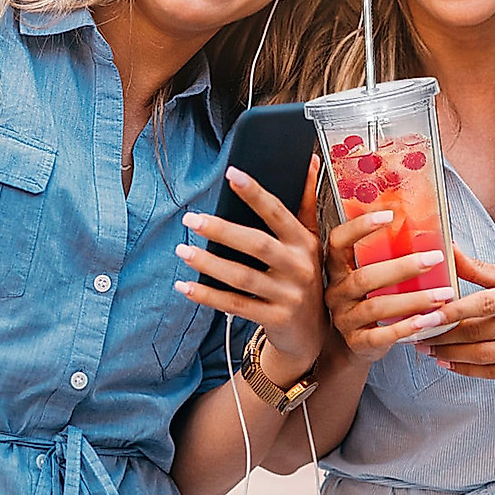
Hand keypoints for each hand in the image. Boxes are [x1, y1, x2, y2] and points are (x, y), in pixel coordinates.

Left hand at [173, 156, 324, 381]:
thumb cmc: (305, 277)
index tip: (231, 174)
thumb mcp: (312, 242)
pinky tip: (185, 286)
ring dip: (209, 264)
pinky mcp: (275, 319)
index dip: (255, 193)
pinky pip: (236, 306)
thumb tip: (310, 160)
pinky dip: (208, 295)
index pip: (278, 212)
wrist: (312, 335)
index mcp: (305, 243)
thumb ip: (306, 203)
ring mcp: (288, 296)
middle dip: (222, 230)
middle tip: (191, 218)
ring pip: (243, 278)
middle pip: (257, 244)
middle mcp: (299, 267)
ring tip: (182, 250)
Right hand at [323, 213, 452, 364]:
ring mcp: (345, 319)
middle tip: (434, 259)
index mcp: (337, 268)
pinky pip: (381, 336)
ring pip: (376, 307)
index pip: (339, 241)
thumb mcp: (365, 273)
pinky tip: (427, 321)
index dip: (359, 227)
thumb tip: (421, 222)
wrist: (352, 345)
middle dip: (402, 267)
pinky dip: (406, 328)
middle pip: (365, 277)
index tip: (388, 215)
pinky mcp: (357, 342)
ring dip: (413, 300)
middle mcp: (336, 292)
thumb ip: (382, 252)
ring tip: (442, 295)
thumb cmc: (365, 300)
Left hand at [414, 246, 494, 378]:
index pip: (484, 303)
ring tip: (427, 348)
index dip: (452, 311)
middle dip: (443, 335)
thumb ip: (479, 268)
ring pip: (485, 356)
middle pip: (481, 332)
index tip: (424, 314)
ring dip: (450, 354)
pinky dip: (468, 370)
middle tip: (416, 332)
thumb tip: (447, 248)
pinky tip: (447, 363)